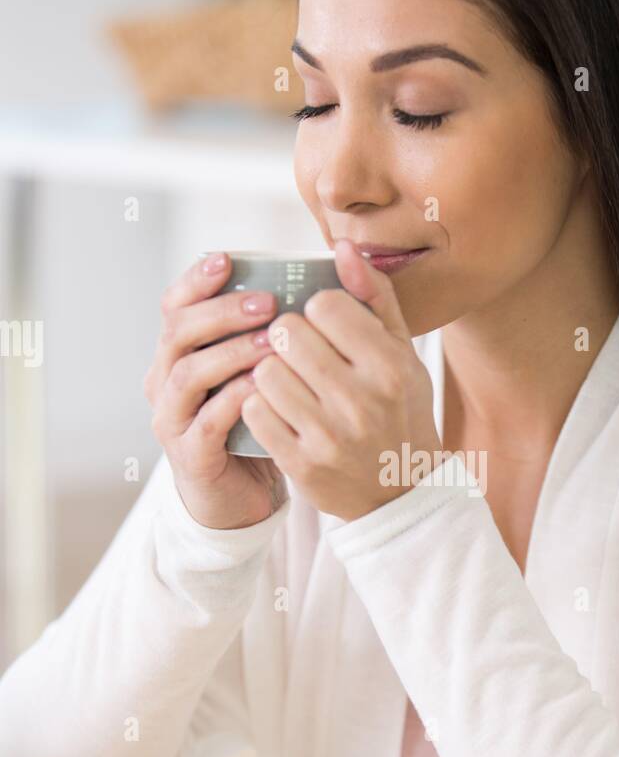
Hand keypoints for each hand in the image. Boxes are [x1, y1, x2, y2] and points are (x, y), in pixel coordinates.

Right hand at [145, 253, 287, 529]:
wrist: (242, 497)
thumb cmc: (258, 425)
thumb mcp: (262, 373)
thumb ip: (274, 330)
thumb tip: (315, 280)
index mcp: (179, 354)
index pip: (174, 305)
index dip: (195, 280)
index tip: (227, 259)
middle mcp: (165, 381)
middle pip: (177, 332)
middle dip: (220, 311)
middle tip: (266, 301)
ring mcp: (172, 419)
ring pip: (187, 373)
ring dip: (229, 352)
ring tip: (270, 340)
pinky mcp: (190, 454)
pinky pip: (207, 421)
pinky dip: (234, 400)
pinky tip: (263, 386)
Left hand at [241, 240, 441, 520]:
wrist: (401, 492)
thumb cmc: (400, 411)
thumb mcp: (403, 354)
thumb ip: (375, 298)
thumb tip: (342, 246)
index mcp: (389, 367)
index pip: (323, 306)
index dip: (317, 310)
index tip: (324, 326)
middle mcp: (361, 401)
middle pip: (288, 334)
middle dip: (288, 336)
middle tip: (298, 350)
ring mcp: (329, 436)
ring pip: (265, 372)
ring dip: (270, 371)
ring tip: (289, 379)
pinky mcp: (301, 464)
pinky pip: (255, 412)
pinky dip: (260, 405)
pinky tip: (279, 408)